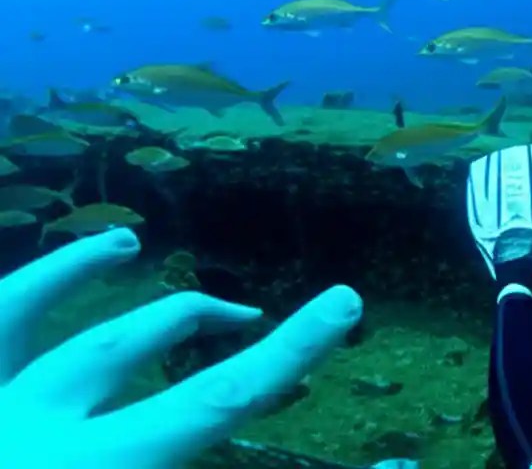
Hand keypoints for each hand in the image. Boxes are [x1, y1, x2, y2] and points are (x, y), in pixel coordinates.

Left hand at [0, 228, 362, 468]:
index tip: (341, 302)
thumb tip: (259, 448)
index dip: (286, 351)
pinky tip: (23, 294)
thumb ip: (175, 468)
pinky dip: (13, 301)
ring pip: (13, 312)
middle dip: (197, 315)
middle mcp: (27, 425)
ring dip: (66, 272)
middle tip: (253, 312)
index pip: (213, 399)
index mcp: (93, 468)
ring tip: (122, 243)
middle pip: (121, 344)